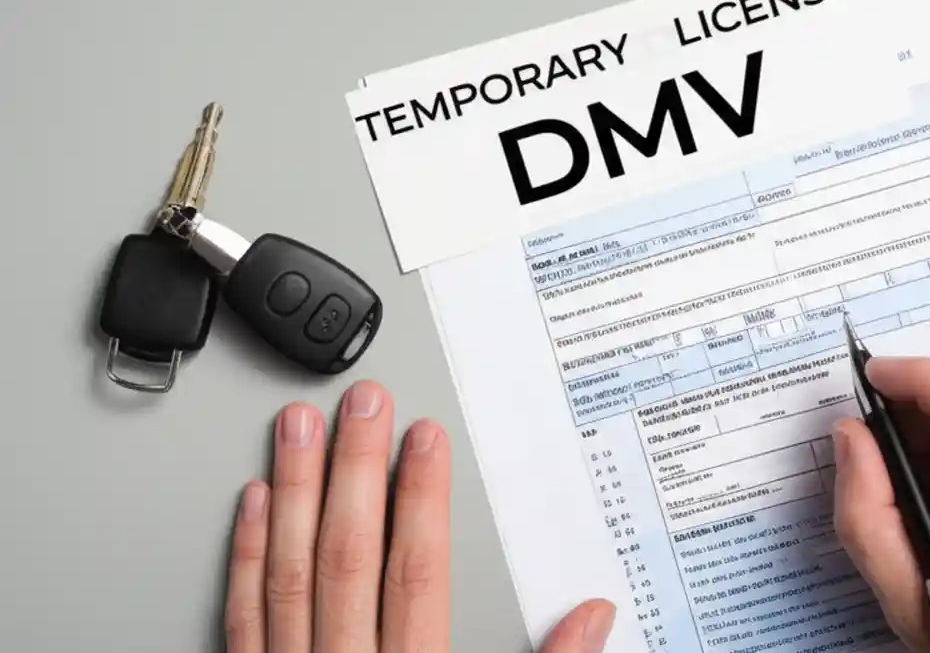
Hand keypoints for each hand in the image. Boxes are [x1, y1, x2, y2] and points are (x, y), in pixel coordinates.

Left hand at [222, 380, 615, 651]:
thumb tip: (591, 618)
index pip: (417, 572)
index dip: (423, 498)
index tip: (425, 439)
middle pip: (348, 558)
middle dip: (356, 472)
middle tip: (361, 404)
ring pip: (288, 574)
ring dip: (295, 494)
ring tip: (299, 429)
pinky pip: (245, 618)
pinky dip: (247, 556)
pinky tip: (254, 503)